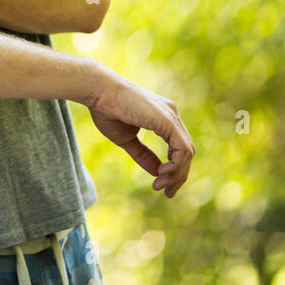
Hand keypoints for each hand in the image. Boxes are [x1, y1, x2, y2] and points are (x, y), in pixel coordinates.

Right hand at [84, 72, 195, 197]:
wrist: (98, 91)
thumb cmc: (106, 110)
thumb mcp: (126, 140)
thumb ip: (143, 155)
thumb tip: (157, 173)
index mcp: (163, 117)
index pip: (179, 147)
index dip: (174, 169)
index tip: (161, 184)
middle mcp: (172, 115)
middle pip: (186, 152)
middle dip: (178, 176)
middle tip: (166, 192)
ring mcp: (172, 116)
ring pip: (187, 152)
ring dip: (176, 174)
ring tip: (161, 186)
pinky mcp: (167, 121)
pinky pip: (181, 149)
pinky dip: (176, 165)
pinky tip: (162, 173)